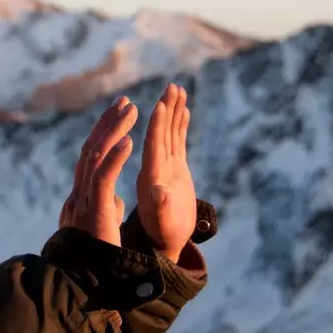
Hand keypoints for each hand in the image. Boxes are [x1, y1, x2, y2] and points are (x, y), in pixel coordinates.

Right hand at [60, 96, 138, 246]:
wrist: (86, 285)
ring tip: (130, 110)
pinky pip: (103, 179)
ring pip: (95, 157)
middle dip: (108, 123)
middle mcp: (79, 195)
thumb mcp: (103, 228)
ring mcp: (84, 201)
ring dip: (113, 131)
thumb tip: (117, 199)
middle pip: (90, 149)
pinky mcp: (95, 211)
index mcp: (82, 198)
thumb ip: (107, 209)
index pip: (91, 159)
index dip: (104, 135)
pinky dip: (115, 158)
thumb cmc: (97, 261)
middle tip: (124, 102)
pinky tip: (129, 141)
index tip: (119, 116)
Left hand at [136, 84, 196, 262]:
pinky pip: (175, 143)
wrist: (163, 245)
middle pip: (160, 134)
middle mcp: (155, 169)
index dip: (156, 127)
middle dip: (165, 111)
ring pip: (168, 134)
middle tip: (171, 87)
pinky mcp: (173, 170)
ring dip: (172, 112)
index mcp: (149, 178)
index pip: (152, 147)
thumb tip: (158, 192)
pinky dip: (179, 126)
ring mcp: (165, 167)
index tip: (157, 105)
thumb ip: (159, 207)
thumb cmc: (163, 236)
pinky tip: (183, 110)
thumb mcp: (162, 223)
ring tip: (177, 89)